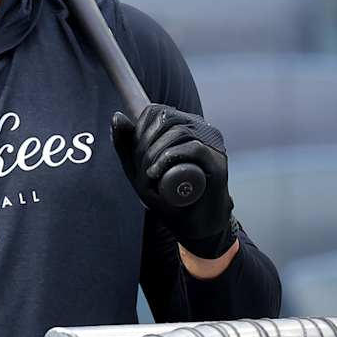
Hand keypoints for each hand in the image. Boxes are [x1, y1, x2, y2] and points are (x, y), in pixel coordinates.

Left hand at [111, 104, 235, 259]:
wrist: (193, 226)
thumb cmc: (166, 196)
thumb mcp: (138, 170)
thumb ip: (125, 144)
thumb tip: (117, 116)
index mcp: (182, 126)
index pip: (156, 111)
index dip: (139, 130)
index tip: (135, 156)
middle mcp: (199, 130)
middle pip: (165, 119)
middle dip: (145, 144)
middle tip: (142, 170)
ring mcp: (211, 144)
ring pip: (178, 132)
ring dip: (155, 153)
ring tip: (149, 175)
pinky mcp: (218, 161)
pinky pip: (194, 147)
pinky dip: (170, 158)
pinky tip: (157, 174)